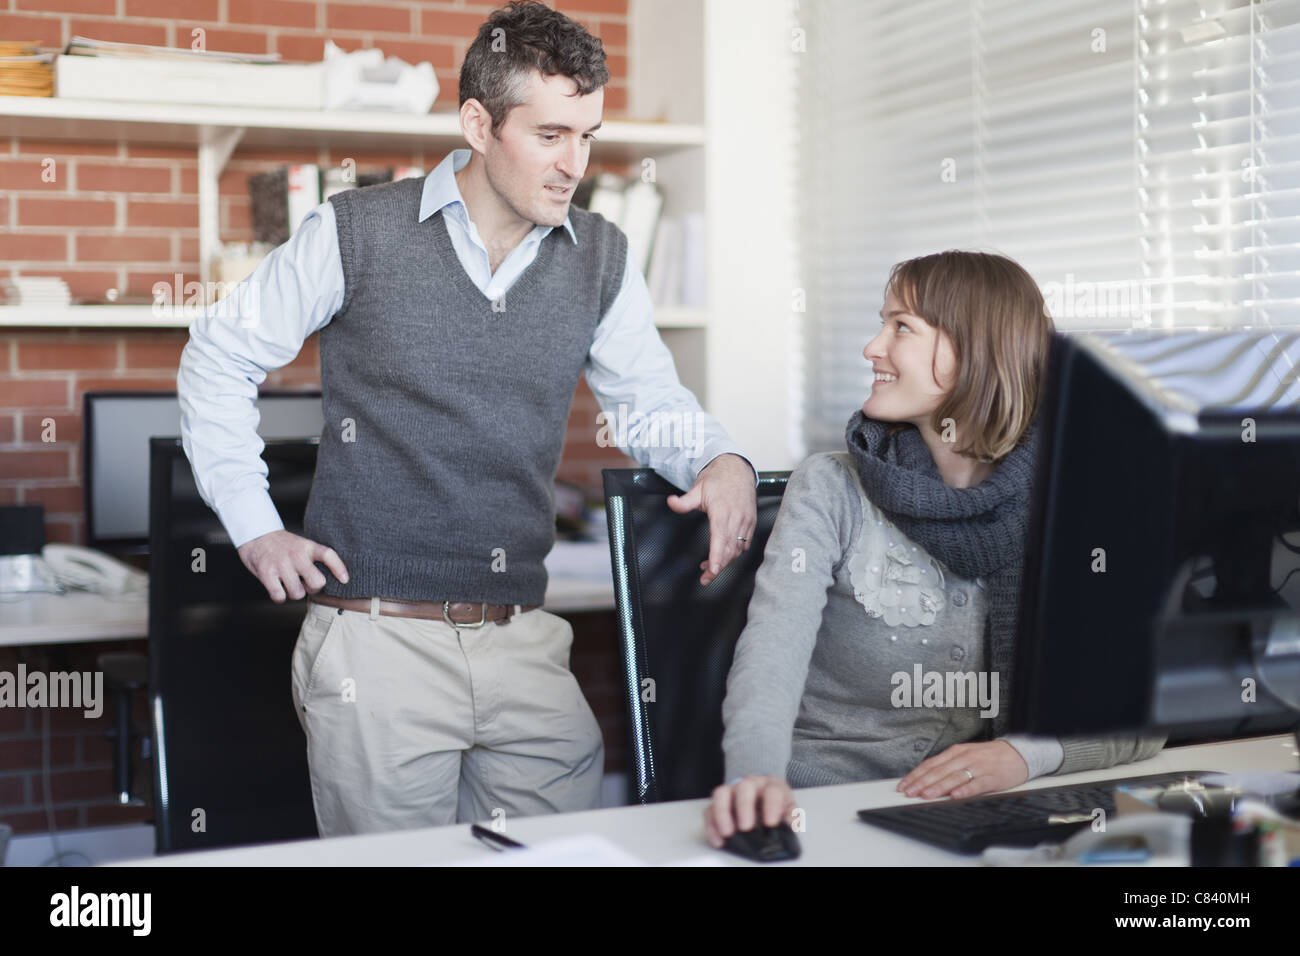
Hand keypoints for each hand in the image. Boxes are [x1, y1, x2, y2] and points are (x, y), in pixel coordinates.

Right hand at [236, 529, 348, 602]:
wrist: (255, 534)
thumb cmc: (281, 544)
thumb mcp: (301, 544)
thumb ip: (312, 557)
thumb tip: (328, 577)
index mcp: (307, 546)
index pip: (328, 555)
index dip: (339, 568)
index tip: (345, 580)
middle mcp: (296, 555)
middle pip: (317, 582)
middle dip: (313, 588)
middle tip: (306, 584)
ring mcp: (281, 564)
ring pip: (297, 593)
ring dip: (294, 593)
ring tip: (288, 584)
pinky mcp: (266, 573)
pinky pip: (279, 596)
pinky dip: (279, 597)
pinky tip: (277, 589)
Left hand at [666, 453, 757, 585]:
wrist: (737, 468)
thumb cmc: (717, 479)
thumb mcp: (697, 488)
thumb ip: (684, 501)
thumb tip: (671, 502)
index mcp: (722, 512)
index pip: (720, 539)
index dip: (717, 557)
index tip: (712, 570)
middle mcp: (737, 518)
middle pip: (729, 550)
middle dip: (718, 567)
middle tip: (704, 579)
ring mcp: (746, 521)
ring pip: (738, 549)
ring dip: (724, 561)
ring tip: (709, 567)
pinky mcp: (751, 523)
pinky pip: (745, 544)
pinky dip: (734, 553)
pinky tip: (723, 555)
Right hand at [704, 774, 796, 847]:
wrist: (763, 795)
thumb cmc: (776, 805)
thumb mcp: (788, 810)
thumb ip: (790, 817)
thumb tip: (789, 826)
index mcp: (771, 785)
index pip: (772, 790)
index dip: (772, 806)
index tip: (771, 824)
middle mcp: (750, 784)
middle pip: (745, 788)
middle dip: (744, 807)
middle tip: (746, 828)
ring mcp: (731, 791)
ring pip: (721, 793)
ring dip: (723, 813)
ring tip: (728, 833)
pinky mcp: (718, 803)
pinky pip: (709, 809)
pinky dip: (711, 825)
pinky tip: (718, 840)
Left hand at [896, 740, 1028, 799]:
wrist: (1018, 753)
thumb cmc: (988, 756)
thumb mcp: (965, 756)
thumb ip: (947, 766)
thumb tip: (926, 779)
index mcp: (956, 752)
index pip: (931, 764)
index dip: (915, 775)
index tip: (903, 785)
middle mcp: (965, 757)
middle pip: (939, 771)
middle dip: (922, 782)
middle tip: (909, 792)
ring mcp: (978, 767)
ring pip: (955, 777)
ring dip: (939, 787)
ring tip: (926, 795)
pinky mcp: (992, 777)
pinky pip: (977, 784)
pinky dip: (966, 790)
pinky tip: (956, 795)